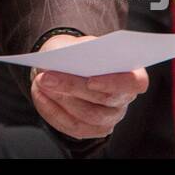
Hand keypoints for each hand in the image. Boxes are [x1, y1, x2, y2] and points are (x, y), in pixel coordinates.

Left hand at [29, 33, 147, 139]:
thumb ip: (78, 51)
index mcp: (132, 74)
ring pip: (86, 116)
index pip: (135, 82)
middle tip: (47, 76)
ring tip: (40, 82)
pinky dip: (52, 110)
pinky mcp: (92, 130)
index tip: (91, 79)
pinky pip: (72, 126)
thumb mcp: (80, 45)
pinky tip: (39, 94)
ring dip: (59, 99)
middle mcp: (124, 99)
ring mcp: (110, 117)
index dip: (115, 83)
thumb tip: (64, 61)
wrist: (69, 65)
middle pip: (104, 100)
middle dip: (72, 87)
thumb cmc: (79, 53)